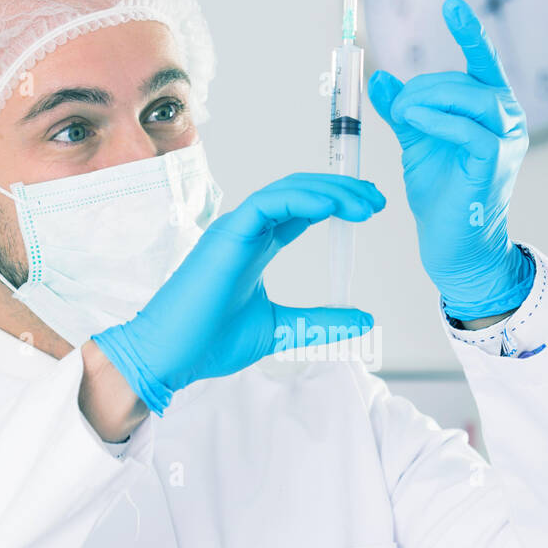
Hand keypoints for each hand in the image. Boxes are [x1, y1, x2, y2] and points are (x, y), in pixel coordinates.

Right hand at [91, 174, 382, 414]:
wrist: (170, 357)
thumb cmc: (210, 342)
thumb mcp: (281, 330)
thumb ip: (320, 322)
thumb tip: (364, 319)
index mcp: (257, 246)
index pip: (302, 211)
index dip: (337, 204)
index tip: (370, 210)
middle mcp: (247, 231)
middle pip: (300, 194)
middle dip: (341, 190)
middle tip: (376, 200)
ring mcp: (235, 228)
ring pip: (288, 191)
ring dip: (329, 192)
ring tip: (364, 203)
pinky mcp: (226, 233)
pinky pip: (269, 204)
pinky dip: (302, 200)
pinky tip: (330, 206)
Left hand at [368, 0, 532, 321]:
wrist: (452, 242)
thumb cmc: (441, 193)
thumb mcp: (417, 142)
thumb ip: (403, 110)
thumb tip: (379, 78)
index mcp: (489, 108)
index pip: (483, 62)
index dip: (469, 32)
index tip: (451, 5)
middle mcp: (506, 119)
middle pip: (464, 79)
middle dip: (424, 88)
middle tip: (399, 110)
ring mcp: (505, 140)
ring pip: (470, 98)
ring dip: (430, 100)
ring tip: (406, 117)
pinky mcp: (494, 162)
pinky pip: (468, 129)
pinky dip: (438, 121)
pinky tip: (415, 123)